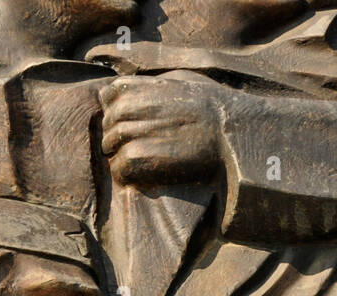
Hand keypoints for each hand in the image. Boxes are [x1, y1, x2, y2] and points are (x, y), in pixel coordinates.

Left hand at [99, 74, 227, 187]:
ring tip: (144, 158)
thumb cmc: (211, 106)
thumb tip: (131, 87)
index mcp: (139, 88)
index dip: (117, 109)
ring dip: (121, 154)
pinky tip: (145, 172)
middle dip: (118, 134)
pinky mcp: (139, 157)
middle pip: (107, 124)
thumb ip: (152, 84)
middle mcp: (131, 108)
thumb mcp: (180, 80)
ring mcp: (133, 132)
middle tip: (141, 144)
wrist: (229, 132)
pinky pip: (118, 167)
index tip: (133, 119)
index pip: (108, 96)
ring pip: (109, 146)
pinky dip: (127, 173)